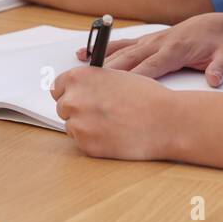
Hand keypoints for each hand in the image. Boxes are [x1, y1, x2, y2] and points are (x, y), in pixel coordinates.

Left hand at [51, 66, 177, 159]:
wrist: (165, 120)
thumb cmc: (146, 96)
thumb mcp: (115, 76)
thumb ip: (92, 82)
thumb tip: (79, 90)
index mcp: (79, 78)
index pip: (57, 87)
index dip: (70, 93)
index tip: (78, 98)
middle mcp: (73, 99)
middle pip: (62, 108)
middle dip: (78, 111)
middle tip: (101, 113)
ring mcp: (78, 124)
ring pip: (72, 127)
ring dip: (86, 127)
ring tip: (112, 125)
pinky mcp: (86, 145)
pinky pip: (83, 143)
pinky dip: (95, 142)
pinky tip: (114, 136)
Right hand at [75, 12, 222, 85]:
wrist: (217, 24)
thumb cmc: (220, 43)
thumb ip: (220, 67)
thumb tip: (214, 79)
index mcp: (175, 49)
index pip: (152, 66)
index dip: (136, 77)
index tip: (120, 89)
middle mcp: (158, 43)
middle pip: (130, 59)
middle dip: (111, 73)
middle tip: (90, 86)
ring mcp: (149, 40)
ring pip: (121, 51)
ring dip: (101, 61)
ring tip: (79, 72)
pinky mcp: (145, 39)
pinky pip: (121, 44)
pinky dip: (102, 49)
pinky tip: (82, 54)